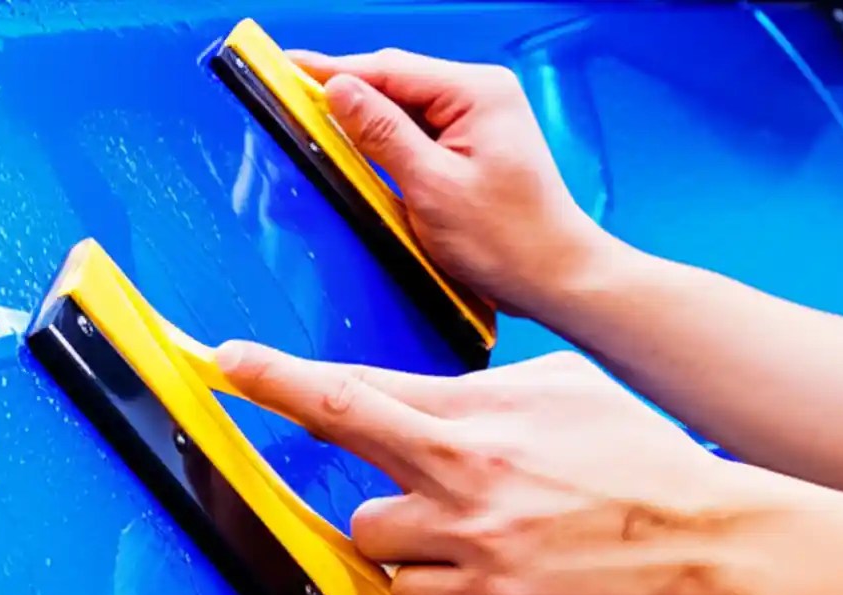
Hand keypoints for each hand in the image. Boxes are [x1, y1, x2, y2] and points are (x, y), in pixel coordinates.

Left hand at [217, 341, 765, 594]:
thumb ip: (482, 388)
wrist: (701, 533)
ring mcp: (469, 536)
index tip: (229, 359)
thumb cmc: (635, 456)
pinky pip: (412, 592)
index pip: (356, 384)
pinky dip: (429, 581)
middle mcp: (462, 468)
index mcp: (477, 410)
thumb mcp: (557, 388)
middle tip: (243, 384)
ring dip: (396, 527)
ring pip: (370, 531)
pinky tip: (475, 565)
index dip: (280, 373)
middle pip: (340, 434)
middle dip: (289, 406)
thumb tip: (426, 393)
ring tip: (456, 522)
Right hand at [290, 47, 625, 315]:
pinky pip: (417, 134)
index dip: (334, 71)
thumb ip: (382, 134)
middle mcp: (480, 96)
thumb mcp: (432, 186)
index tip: (287, 69)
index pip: (390, 69)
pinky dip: (385, 144)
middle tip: (290, 98)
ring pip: (403, 109)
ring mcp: (478, 121)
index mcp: (477, 93)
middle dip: (345, 96)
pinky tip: (358, 154)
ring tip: (315, 126)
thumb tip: (339, 90)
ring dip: (363, 123)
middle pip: (395, 83)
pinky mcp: (472, 147)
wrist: (555, 277)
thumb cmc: (508, 240)